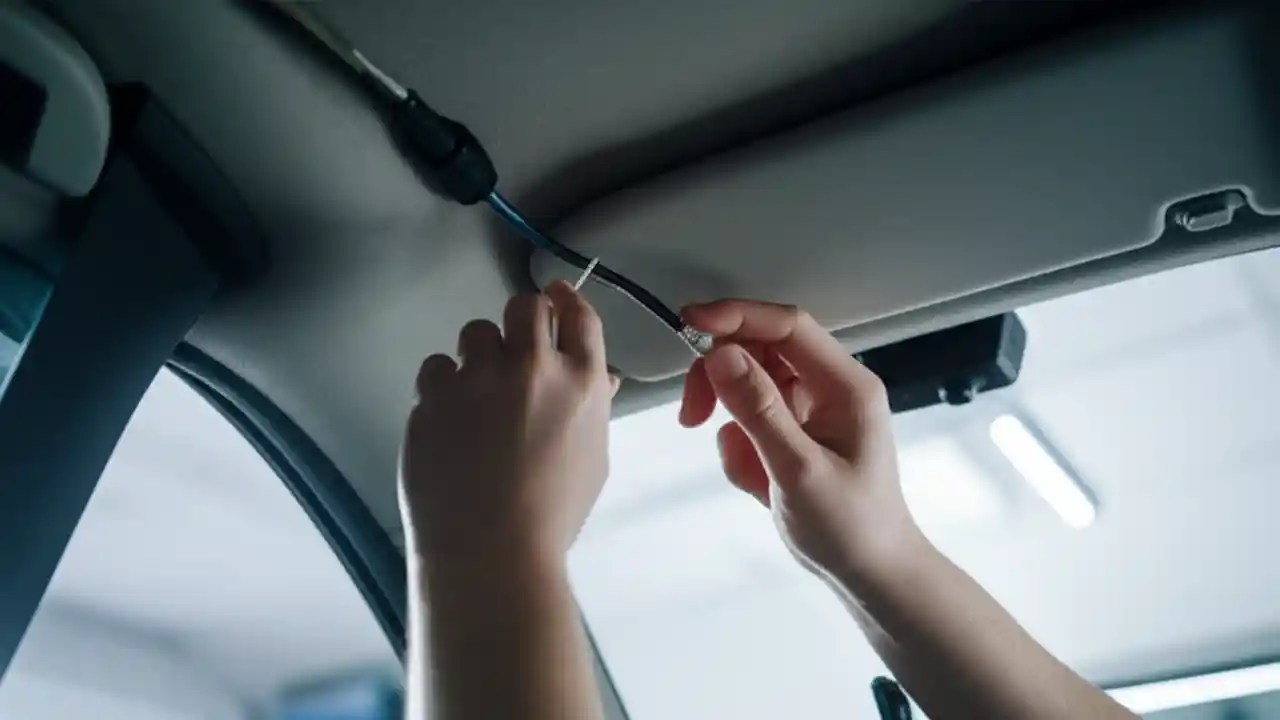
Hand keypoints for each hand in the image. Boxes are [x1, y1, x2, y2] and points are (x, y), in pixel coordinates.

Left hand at [401, 282, 615, 570]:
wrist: (491, 551)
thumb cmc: (553, 515)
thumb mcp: (593, 461)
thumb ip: (594, 410)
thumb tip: (600, 378)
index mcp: (582, 383)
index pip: (579, 315)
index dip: (566, 298)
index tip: (556, 296)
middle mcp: (532, 367)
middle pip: (524, 306)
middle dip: (522, 319)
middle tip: (514, 347)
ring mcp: (478, 378)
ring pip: (475, 332)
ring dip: (479, 352)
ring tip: (476, 390)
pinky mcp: (434, 396)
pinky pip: (436, 367)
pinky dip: (442, 385)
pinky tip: (448, 417)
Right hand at [679, 300, 922, 584]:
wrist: (870, 576)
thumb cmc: (849, 527)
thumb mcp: (798, 471)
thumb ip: (758, 409)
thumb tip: (719, 354)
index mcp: (845, 385)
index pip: (787, 326)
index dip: (737, 317)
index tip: (690, 324)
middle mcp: (828, 388)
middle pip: (760, 351)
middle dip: (721, 379)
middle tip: (691, 415)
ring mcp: (810, 411)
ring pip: (748, 387)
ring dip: (731, 423)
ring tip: (745, 471)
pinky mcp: (792, 434)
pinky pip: (748, 422)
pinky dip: (739, 450)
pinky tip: (757, 483)